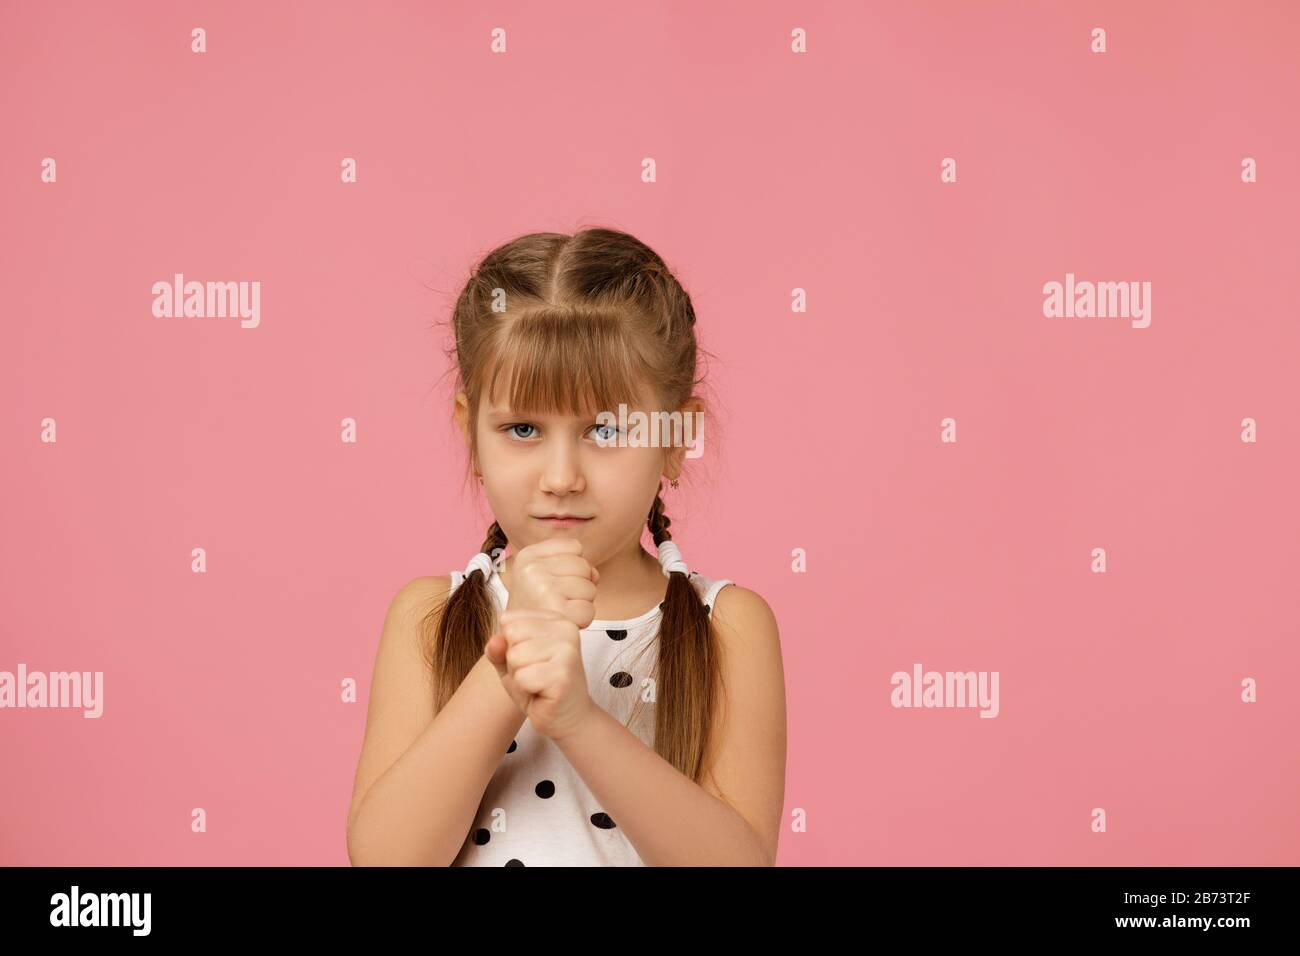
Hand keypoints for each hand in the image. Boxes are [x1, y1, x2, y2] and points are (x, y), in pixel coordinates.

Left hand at [485, 608, 594, 741]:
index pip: (508, 619)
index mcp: (554, 619)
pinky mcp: (562, 674)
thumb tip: (495, 641)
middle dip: (514, 661)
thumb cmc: (539, 687)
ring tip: (539, 683)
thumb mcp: (511, 663)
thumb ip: (498, 649)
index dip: (509, 645)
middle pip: (511, 634)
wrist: (568, 718)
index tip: (531, 659)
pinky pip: (522, 678)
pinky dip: (525, 690)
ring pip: (515, 656)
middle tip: (534, 674)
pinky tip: (543, 693)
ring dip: (520, 677)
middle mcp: (565, 628)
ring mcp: (566, 650)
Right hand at [503, 538, 598, 628]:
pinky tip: (564, 621)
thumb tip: (594, 574)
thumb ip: (574, 564)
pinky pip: (588, 610)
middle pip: (584, 566)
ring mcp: (542, 588)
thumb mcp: (546, 576)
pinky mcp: (555, 610)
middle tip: (557, 601)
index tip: (552, 584)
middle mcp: (531, 568)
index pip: (575, 547)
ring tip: (559, 611)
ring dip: (581, 603)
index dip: (572, 568)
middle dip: (578, 586)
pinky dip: (582, 620)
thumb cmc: (538, 608)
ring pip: (590, 588)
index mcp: (528, 555)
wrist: (519, 642)